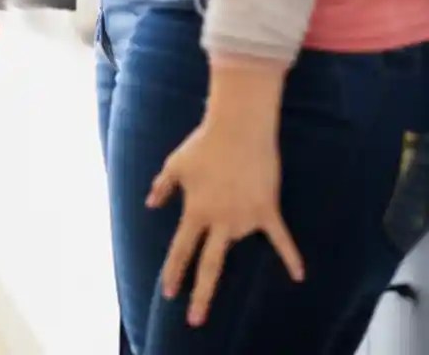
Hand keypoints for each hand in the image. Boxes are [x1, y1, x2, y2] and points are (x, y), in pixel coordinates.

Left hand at [148, 118, 304, 326]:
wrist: (239, 129)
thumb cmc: (203, 145)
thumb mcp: (174, 166)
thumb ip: (162, 187)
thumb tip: (150, 204)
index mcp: (195, 212)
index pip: (181, 250)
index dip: (173, 272)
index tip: (168, 293)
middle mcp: (220, 220)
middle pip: (210, 266)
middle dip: (201, 295)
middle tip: (194, 321)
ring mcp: (245, 218)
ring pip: (239, 240)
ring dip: (235, 229)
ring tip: (234, 188)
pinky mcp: (268, 210)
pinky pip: (281, 238)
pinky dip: (290, 257)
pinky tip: (299, 276)